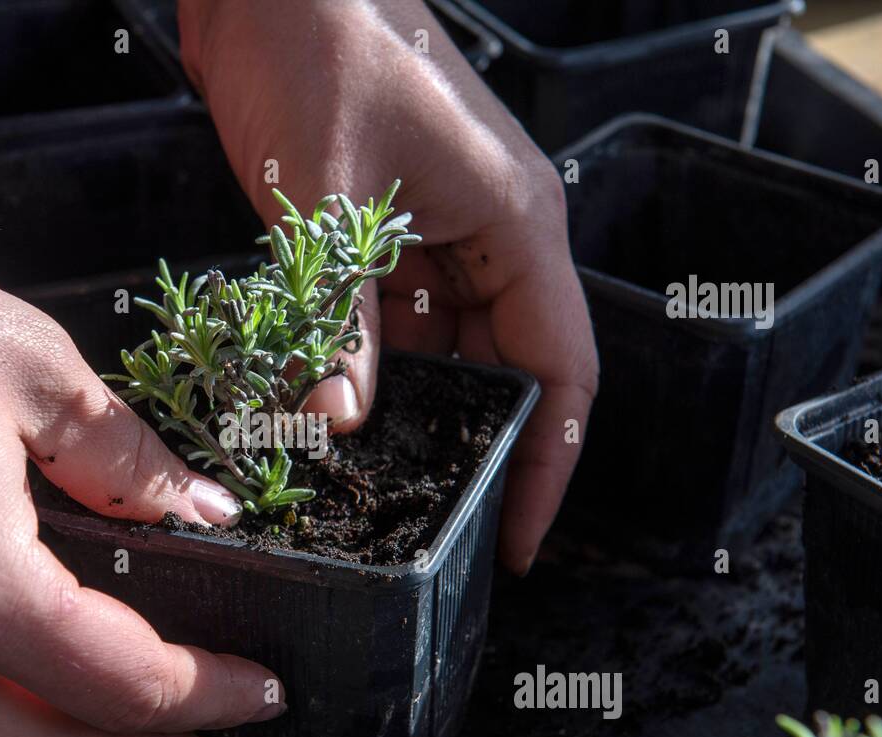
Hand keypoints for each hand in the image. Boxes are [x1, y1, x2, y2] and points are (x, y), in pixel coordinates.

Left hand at [180, 0, 598, 573]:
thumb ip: (337, 316)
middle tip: (432, 527)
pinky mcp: (382, 230)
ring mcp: (437, 235)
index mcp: (518, 228)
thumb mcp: (326, 198)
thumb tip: (337, 424)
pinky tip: (331, 410)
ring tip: (374, 485)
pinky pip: (389, 319)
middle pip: (505, 370)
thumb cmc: (319, 47)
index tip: (523, 542)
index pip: (561, 371)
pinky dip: (363, 366)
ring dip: (408, 411)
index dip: (550, 463)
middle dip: (474, 447)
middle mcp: (493, 238)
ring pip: (441, 351)